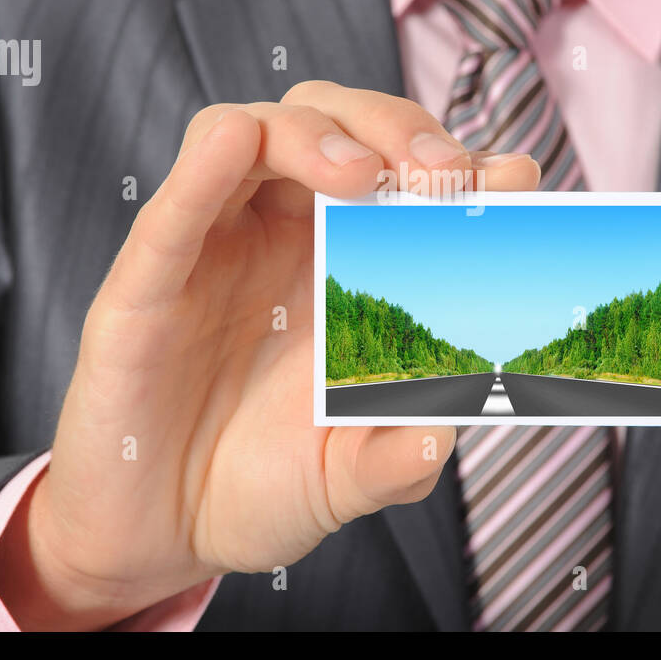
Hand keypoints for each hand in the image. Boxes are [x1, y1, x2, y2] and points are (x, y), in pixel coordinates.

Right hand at [0, 81, 540, 628]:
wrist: (162, 535)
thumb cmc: (261, 486)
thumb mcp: (351, 478)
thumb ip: (402, 456)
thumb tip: (446, 432)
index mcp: (349, 263)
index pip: (406, 177)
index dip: (460, 165)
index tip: (511, 182)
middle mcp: (287, 236)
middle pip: (340, 123)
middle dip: (400, 130)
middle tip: (443, 173)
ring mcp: (217, 248)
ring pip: (261, 131)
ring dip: (319, 132)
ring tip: (363, 174)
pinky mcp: (149, 281)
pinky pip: (176, 205)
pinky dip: (204, 166)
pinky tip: (235, 143)